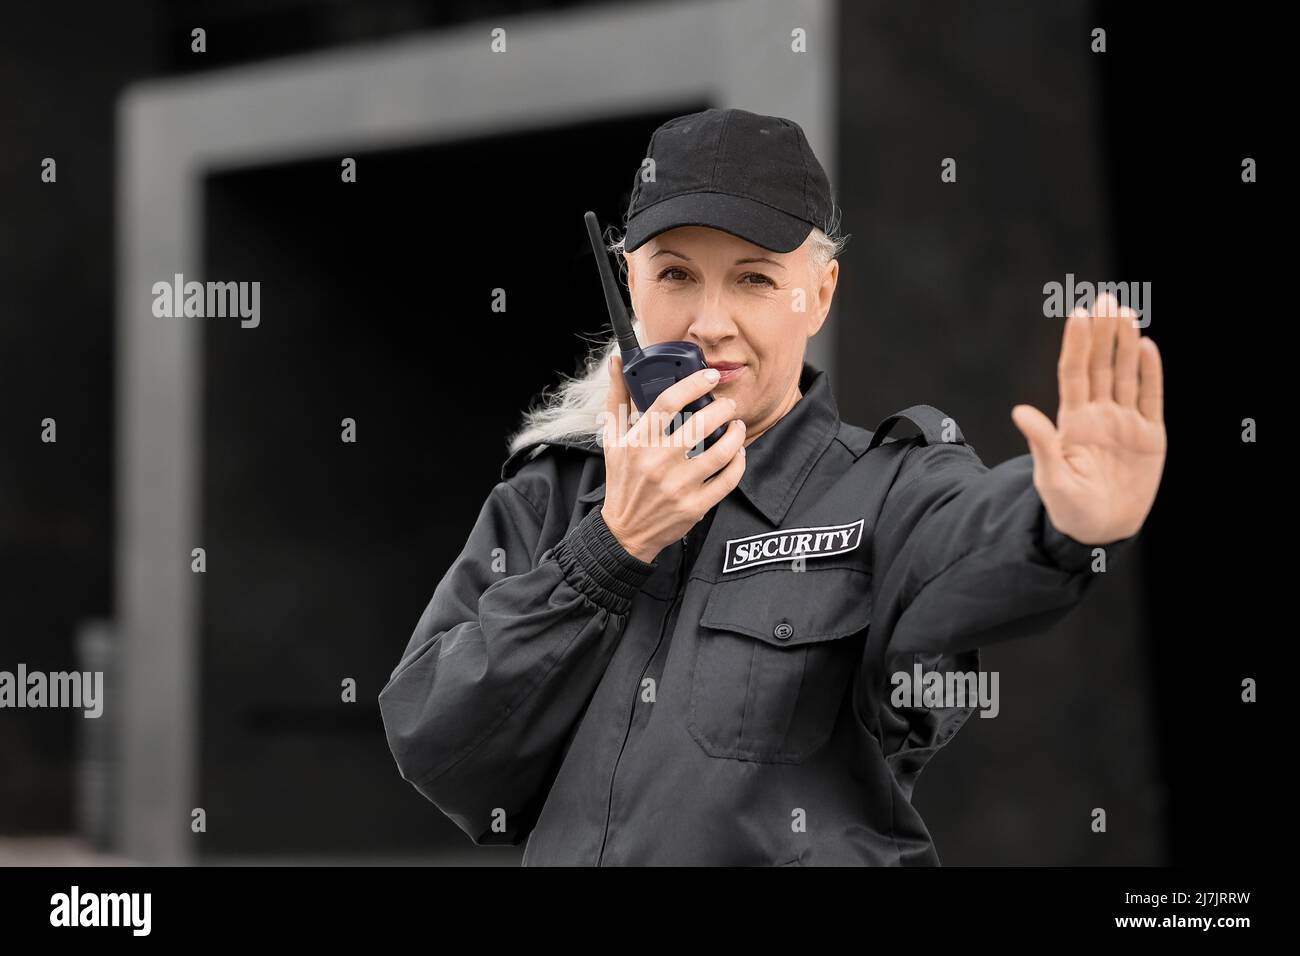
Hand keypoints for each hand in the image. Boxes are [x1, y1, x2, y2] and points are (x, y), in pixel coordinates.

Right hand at [599, 354, 747, 561]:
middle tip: (728, 405)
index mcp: (638, 442)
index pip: (669, 402)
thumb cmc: (622, 481)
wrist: (626, 530)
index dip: (693, 384)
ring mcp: (678, 486)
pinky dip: (738, 462)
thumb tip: (617, 362)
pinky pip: (728, 479)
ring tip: (737, 426)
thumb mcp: (612, 439)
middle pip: (702, 423)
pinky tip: (738, 453)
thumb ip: (618, 398)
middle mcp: (658, 462)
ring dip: (736, 434)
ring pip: (722, 451)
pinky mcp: (694, 506)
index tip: (710, 377)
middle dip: (724, 408)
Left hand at [1011, 292, 1165, 544]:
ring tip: (1125, 312)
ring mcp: (1125, 422)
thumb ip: (1041, 444)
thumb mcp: (1051, 478)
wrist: (1100, 531)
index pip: (1074, 373)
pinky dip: (1151, 373)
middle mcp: (1099, 415)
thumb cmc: (1069, 507)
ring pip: (1126, 374)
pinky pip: (1151, 398)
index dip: (1076, 344)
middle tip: (1105, 297)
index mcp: (1073, 421)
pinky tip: (1148, 347)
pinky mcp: (1150, 436)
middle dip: (1102, 332)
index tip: (1077, 314)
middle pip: (1101, 365)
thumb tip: (1020, 411)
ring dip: (1126, 344)